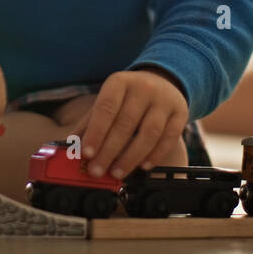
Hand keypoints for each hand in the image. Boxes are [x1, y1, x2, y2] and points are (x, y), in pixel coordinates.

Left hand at [70, 68, 188, 178]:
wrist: (163, 80)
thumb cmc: (129, 96)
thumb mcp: (108, 100)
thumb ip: (90, 123)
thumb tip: (72, 147)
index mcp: (120, 82)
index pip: (106, 108)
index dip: (95, 132)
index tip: (86, 153)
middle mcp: (143, 88)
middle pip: (125, 123)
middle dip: (109, 151)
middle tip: (96, 170)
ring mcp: (164, 100)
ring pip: (149, 133)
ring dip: (131, 157)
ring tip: (117, 172)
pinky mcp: (180, 113)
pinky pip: (169, 138)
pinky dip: (155, 155)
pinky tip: (143, 167)